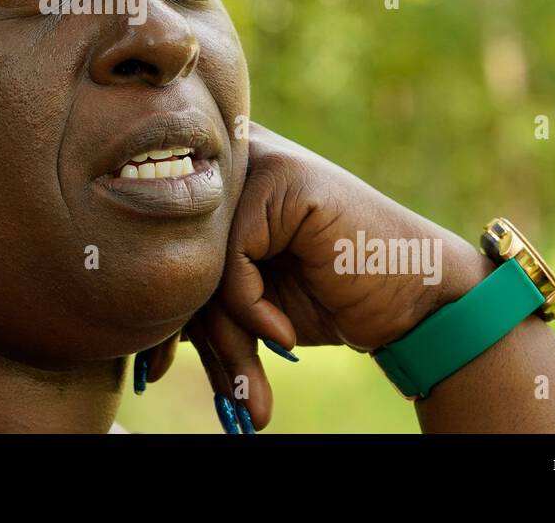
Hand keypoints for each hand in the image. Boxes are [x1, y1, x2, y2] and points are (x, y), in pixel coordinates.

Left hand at [137, 121, 489, 430]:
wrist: (414, 299)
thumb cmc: (330, 297)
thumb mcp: (251, 309)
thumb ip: (202, 310)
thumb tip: (141, 359)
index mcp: (214, 180)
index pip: (160, 244)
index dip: (157, 313)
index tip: (153, 372)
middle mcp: (229, 161)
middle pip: (179, 253)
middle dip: (194, 334)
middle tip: (222, 393)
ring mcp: (255, 160)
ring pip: (201, 260)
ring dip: (226, 336)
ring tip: (250, 387)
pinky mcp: (280, 177)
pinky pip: (231, 258)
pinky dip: (252, 308)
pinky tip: (285, 333)